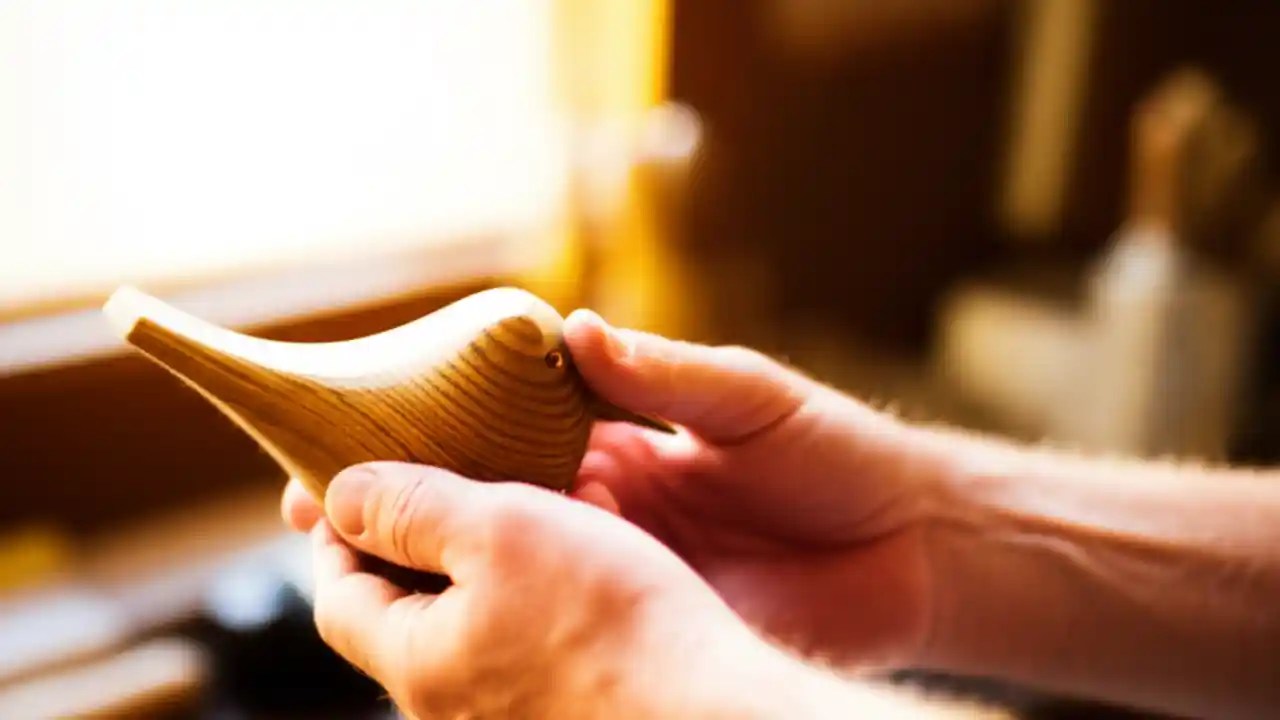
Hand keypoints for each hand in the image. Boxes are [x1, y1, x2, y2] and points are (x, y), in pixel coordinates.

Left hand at [284, 462, 820, 719]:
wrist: (713, 706)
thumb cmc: (609, 621)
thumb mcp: (499, 530)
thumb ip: (411, 509)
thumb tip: (340, 495)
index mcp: (417, 661)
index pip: (337, 595)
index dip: (338, 532)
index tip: (352, 481)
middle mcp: (454, 699)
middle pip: (404, 605)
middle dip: (419, 532)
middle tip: (442, 473)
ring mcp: (511, 706)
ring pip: (474, 609)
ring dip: (490, 545)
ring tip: (531, 488)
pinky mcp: (564, 699)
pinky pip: (528, 629)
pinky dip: (538, 576)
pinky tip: (585, 535)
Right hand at [285, 310, 938, 671]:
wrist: (917, 546)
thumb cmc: (841, 457)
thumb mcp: (749, 400)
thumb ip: (663, 374)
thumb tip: (574, 328)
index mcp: (626, 441)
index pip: (508, 433)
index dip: (438, 434)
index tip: (360, 433)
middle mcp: (611, 505)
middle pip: (492, 505)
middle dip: (412, 505)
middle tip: (321, 508)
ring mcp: (628, 569)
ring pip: (518, 569)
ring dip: (445, 569)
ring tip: (355, 567)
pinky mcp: (658, 621)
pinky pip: (575, 621)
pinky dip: (517, 620)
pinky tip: (454, 622)